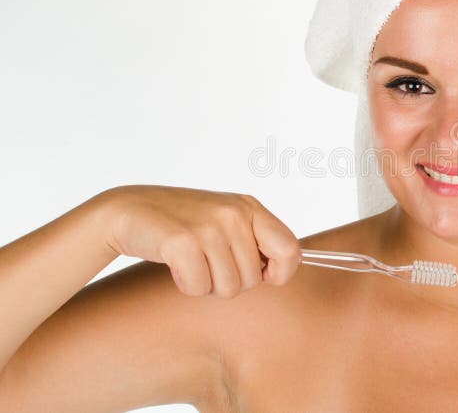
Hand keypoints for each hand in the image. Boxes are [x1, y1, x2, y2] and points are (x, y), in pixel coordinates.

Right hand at [100, 185, 300, 297]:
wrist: (128, 210)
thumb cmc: (182, 223)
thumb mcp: (226, 221)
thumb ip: (255, 240)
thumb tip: (284, 270)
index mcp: (250, 208)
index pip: (290, 250)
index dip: (281, 273)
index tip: (262, 276)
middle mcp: (234, 214)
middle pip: (253, 279)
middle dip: (229, 282)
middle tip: (207, 263)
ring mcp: (209, 226)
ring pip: (227, 288)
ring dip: (206, 284)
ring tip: (191, 261)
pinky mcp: (183, 242)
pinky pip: (198, 287)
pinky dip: (186, 285)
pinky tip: (175, 264)